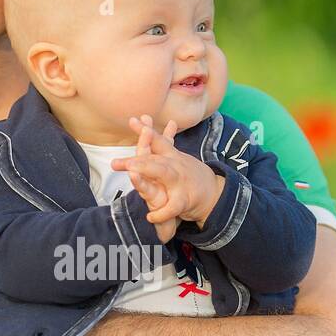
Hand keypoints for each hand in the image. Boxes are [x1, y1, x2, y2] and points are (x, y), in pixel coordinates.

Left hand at [112, 115, 224, 234]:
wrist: (214, 192)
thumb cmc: (188, 173)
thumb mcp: (174, 155)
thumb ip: (158, 138)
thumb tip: (143, 117)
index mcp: (170, 156)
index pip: (157, 141)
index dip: (145, 131)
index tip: (133, 120)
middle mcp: (174, 166)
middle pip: (155, 158)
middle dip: (140, 157)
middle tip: (122, 161)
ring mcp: (180, 182)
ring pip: (164, 175)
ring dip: (148, 175)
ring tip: (132, 174)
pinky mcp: (184, 200)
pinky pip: (172, 206)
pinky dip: (162, 213)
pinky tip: (150, 217)